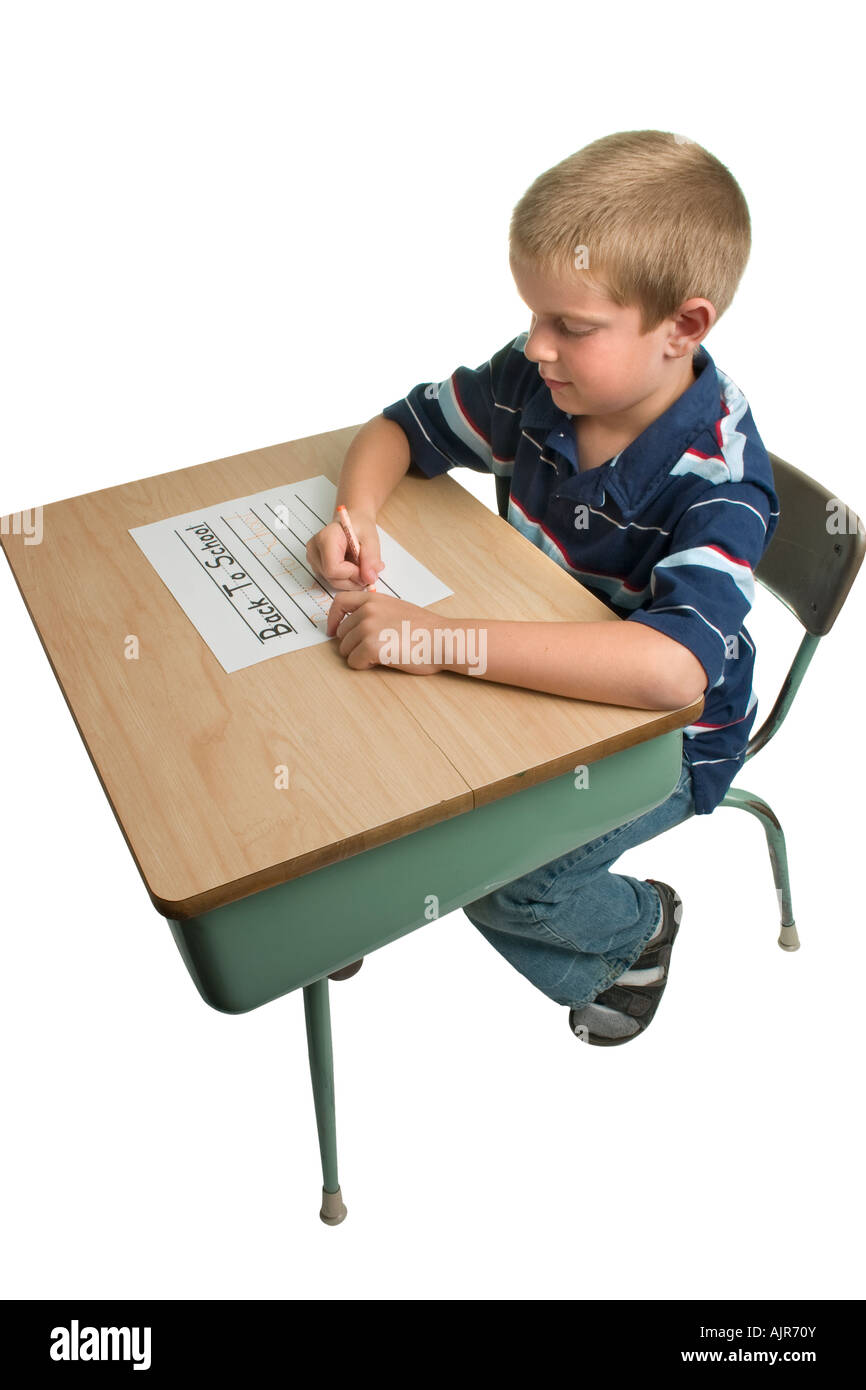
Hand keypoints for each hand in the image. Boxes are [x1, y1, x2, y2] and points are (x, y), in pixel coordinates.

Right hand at [306, 509, 384, 589]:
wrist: (353, 522)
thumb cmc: (360, 526)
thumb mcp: (371, 539)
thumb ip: (371, 560)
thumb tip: (370, 579)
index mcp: (326, 538)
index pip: (333, 568)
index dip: (352, 574)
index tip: (366, 571)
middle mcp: (315, 548)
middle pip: (332, 577)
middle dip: (353, 580)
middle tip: (368, 571)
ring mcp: (313, 558)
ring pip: (332, 581)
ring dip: (351, 580)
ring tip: (360, 566)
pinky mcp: (316, 564)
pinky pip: (331, 580)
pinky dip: (345, 579)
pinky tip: (352, 567)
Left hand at [326, 590, 443, 673]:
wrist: (442, 639)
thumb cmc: (426, 629)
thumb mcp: (397, 609)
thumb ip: (376, 611)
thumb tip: (358, 625)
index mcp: (373, 600)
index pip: (339, 602)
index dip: (333, 618)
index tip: (332, 630)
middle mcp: (367, 611)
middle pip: (342, 633)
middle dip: (353, 644)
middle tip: (375, 649)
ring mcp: (367, 629)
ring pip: (346, 650)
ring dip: (360, 656)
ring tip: (384, 653)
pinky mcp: (371, 647)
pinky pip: (354, 662)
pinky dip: (366, 666)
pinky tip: (384, 660)